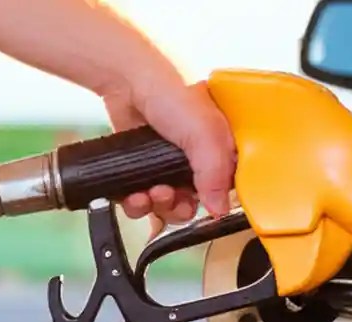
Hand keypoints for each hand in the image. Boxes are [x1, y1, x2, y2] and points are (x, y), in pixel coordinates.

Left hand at [103, 79, 235, 227]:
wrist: (127, 83)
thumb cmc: (171, 95)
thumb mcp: (205, 133)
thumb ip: (215, 173)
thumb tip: (219, 209)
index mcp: (220, 154)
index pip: (224, 193)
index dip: (212, 205)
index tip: (199, 204)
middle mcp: (196, 164)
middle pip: (193, 205)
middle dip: (177, 208)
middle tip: (165, 194)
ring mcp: (168, 169)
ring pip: (166, 208)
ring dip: (156, 208)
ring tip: (146, 194)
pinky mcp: (143, 173)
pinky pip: (142, 204)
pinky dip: (137, 205)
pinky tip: (133, 196)